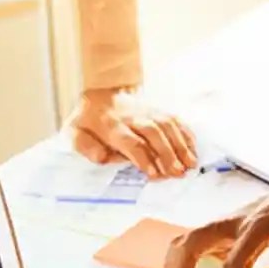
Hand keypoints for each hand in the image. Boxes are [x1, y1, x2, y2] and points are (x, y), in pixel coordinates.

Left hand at [65, 89, 197, 177]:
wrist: (100, 92)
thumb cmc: (88, 120)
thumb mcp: (75, 133)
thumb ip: (85, 147)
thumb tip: (101, 157)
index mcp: (111, 126)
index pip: (131, 143)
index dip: (144, 159)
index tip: (155, 175)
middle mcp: (132, 117)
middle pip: (154, 133)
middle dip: (168, 153)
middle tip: (178, 173)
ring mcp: (147, 111)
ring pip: (167, 125)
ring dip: (181, 145)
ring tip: (191, 164)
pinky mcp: (157, 110)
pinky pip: (175, 119)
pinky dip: (186, 134)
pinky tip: (193, 149)